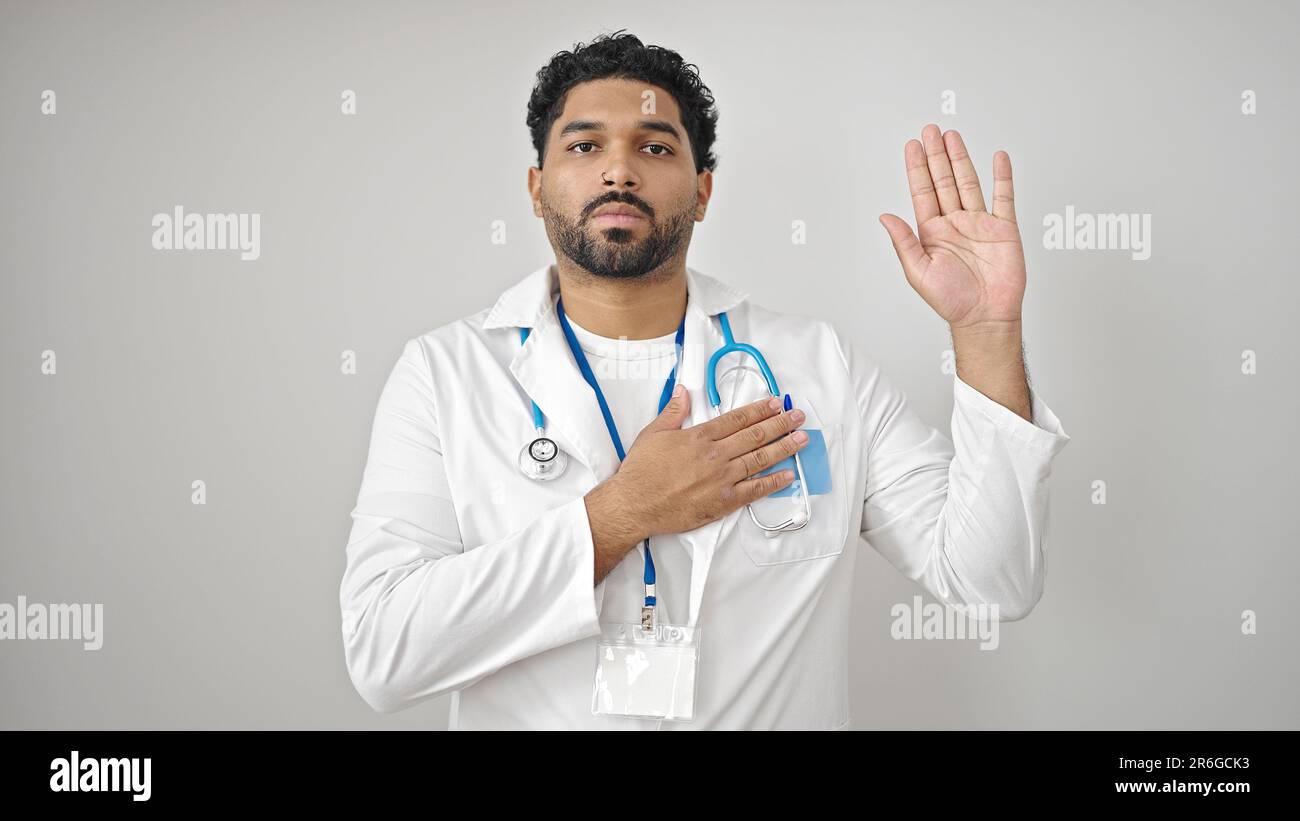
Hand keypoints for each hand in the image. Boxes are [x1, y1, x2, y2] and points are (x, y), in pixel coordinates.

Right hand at [585, 390, 808, 562]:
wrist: (635, 504)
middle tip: (798, 416)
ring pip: (760, 459)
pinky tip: (788, 475)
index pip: (737, 419)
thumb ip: (673, 412)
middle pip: (755, 436)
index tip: (775, 403)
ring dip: (784, 447)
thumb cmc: (642, 471)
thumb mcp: (653, 433)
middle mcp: (716, 455)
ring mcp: (722, 478)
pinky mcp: (723, 501)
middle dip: (780, 424)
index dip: (759, 410)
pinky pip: (755, 490)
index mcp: (700, 437)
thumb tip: (682, 391)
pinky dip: (773, 482)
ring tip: (802, 439)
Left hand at [878, 124, 1025, 329]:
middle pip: (944, 180)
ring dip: (961, 159)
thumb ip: (903, 242)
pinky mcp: (1003, 229)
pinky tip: (998, 158)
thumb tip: (884, 216)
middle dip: (936, 155)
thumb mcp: (918, 272)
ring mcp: (979, 223)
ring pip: (969, 182)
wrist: (985, 316)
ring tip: (953, 136)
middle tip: (930, 130)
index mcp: (932, 232)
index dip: (917, 168)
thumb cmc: (951, 300)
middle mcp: (954, 223)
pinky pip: (1003, 197)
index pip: (922, 192)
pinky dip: (1002, 177)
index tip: (912, 146)